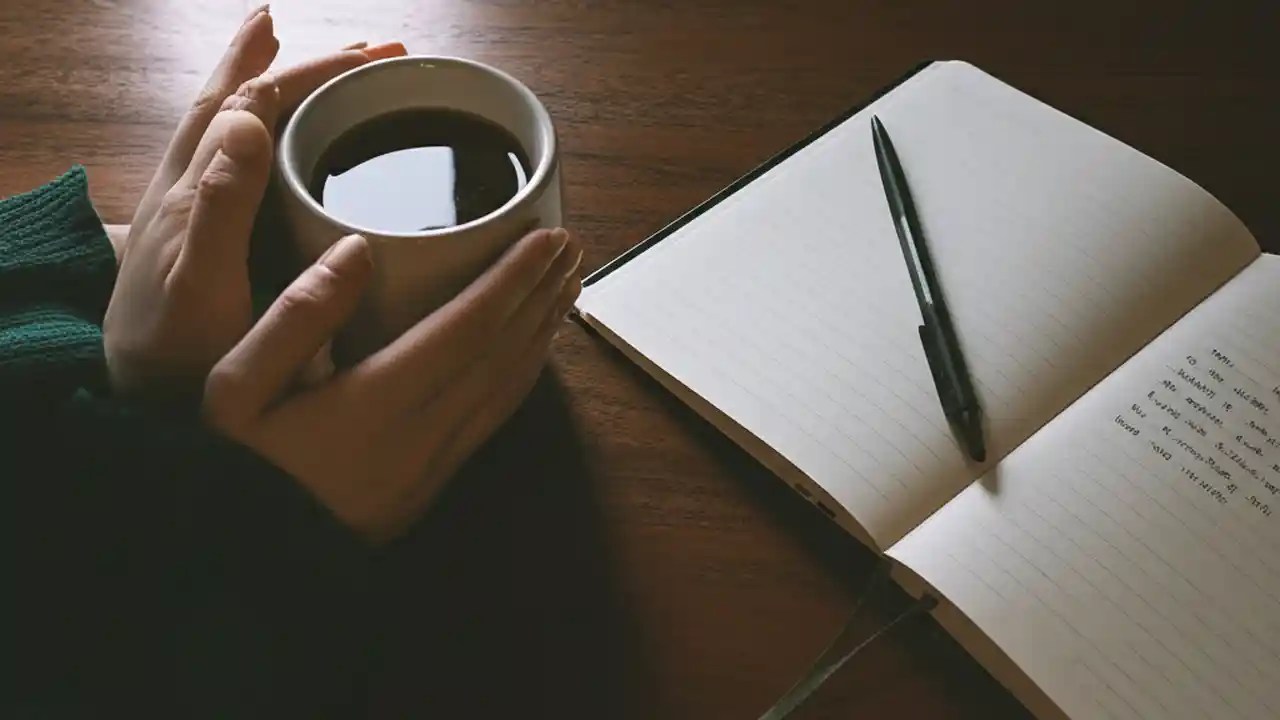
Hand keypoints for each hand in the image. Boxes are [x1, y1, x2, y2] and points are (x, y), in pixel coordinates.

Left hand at [104, 5, 404, 399]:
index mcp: (196, 189)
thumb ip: (223, 204)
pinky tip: (272, 135)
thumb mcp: (203, 283)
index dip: (306, 74)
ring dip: (269, 83)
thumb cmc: (176, 352)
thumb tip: (248, 114)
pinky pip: (231, 158)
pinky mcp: (197, 231)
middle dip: (297, 66)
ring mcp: (191, 206)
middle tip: (364, 49)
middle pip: (238, 100)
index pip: (252, 106)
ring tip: (294, 52)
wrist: (138, 399)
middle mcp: (189, 185)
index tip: (364, 55)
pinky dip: (257, 128)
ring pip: (229, 122)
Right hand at [204, 228, 582, 542]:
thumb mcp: (235, 388)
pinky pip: (494, 418)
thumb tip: (357, 251)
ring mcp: (433, 465)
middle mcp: (422, 434)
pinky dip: (522, 376)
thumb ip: (298, 316)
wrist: (243, 570)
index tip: (546, 238)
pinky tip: (531, 353)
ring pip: (506, 389)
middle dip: (540, 296)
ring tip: (566, 287)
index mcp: (377, 402)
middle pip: (502, 355)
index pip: (467, 328)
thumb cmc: (230, 467)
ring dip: (541, 334)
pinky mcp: (431, 484)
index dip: (512, 280)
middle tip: (572, 248)